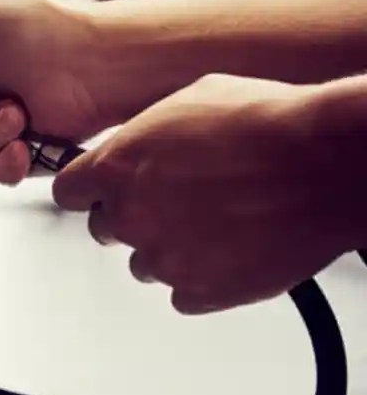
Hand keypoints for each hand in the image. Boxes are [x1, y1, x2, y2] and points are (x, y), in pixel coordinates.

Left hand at [52, 74, 355, 314]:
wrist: (326, 163)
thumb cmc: (268, 122)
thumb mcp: (188, 100)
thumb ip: (145, 134)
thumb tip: (135, 145)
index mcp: (117, 166)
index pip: (68, 192)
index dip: (87, 191)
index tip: (98, 192)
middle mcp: (131, 215)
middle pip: (104, 229)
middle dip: (131, 216)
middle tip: (175, 202)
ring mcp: (165, 258)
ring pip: (145, 264)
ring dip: (169, 247)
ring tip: (216, 222)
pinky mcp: (202, 292)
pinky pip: (183, 294)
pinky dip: (202, 279)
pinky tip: (230, 250)